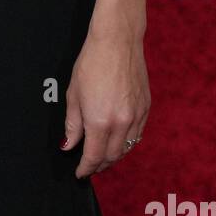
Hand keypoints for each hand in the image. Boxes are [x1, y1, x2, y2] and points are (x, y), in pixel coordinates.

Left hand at [63, 27, 149, 177]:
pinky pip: (137, 135)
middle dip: (100, 165)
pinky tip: (118, 140)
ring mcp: (136, 117)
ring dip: (114, 156)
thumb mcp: (74, 93)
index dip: (85, 168)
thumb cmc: (92, 63)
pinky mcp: (146, 108)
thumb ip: (72, 123)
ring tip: (103, 156)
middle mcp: (121, 123)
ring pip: (126, 148)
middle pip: (112, 156)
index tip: (80, 173)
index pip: (93, 156)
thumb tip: (68, 145)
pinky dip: (127, 142)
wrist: (117, 41)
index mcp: (100, 121)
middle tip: (90, 166)